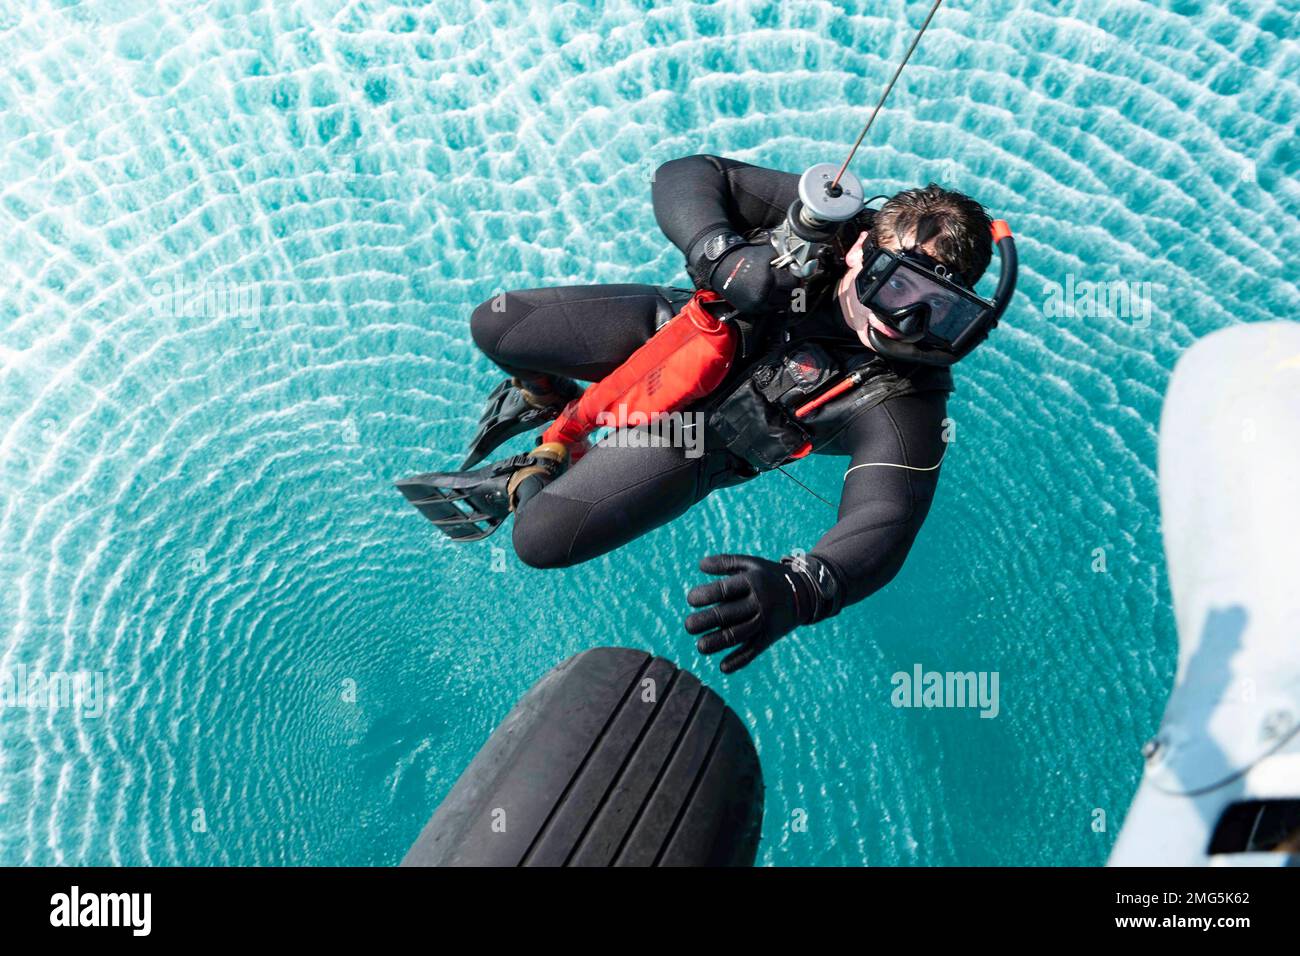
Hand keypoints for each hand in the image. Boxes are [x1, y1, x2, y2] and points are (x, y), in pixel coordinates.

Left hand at [684, 554, 808, 672]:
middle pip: (728, 614)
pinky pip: (754, 651)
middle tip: (688, 625)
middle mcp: (758, 602)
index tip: (691, 600)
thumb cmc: (769, 576)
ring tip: (700, 646)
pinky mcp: (769, 637)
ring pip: (738, 635)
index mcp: (752, 582)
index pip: (725, 589)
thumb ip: (726, 562)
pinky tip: (722, 667)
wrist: (805, 593)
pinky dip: (739, 660)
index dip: (705, 595)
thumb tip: (700, 565)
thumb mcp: (751, 564)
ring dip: (717, 643)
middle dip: (705, 621)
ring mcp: (765, 621)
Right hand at [711, 242, 800, 313]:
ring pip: (780, 306)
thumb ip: (783, 261)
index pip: (792, 283)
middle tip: (787, 282)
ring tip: (779, 289)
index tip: (794, 276)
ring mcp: (756, 304)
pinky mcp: (750, 309)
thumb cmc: (744, 258)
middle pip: (788, 296)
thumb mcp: (766, 253)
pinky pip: (769, 310)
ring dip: (782, 298)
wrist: (722, 267)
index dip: (795, 278)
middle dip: (789, 288)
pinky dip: (771, 303)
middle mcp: (763, 295)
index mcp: (768, 279)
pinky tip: (769, 294)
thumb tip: (796, 268)